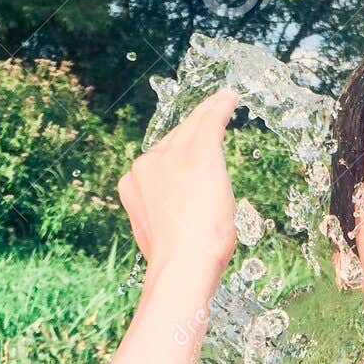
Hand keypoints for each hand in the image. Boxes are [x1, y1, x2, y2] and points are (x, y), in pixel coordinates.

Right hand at [118, 88, 241, 288]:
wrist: (183, 264)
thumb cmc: (181, 262)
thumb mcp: (165, 234)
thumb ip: (165, 217)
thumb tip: (175, 220)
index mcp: (134, 185)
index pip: (160, 159)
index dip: (176, 153)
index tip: (187, 151)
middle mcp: (146, 164)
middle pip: (175, 140)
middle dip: (192, 131)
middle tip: (210, 117)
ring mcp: (171, 156)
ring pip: (192, 128)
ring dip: (208, 114)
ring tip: (222, 102)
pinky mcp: (199, 151)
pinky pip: (211, 122)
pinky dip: (220, 108)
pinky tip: (229, 98)